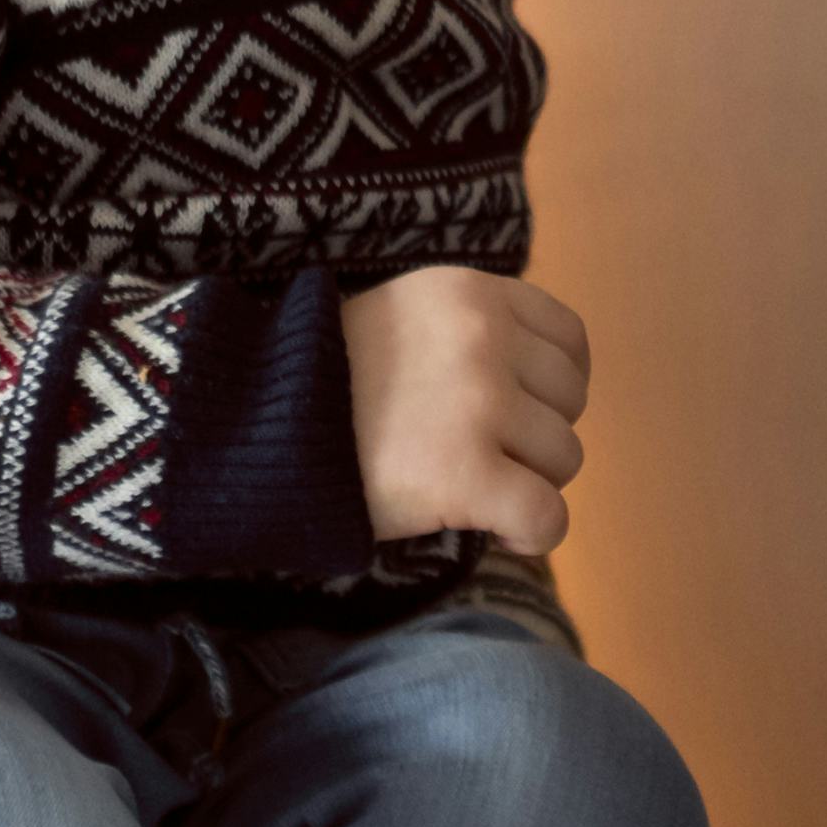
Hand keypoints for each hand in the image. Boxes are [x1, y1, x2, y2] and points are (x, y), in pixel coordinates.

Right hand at [340, 264, 588, 555]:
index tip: (522, 415)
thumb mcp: (402, 320)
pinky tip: (499, 533)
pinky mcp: (465, 472)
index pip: (570, 339)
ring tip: (474, 489)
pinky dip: (532, 534)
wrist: (256, 431)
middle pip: (570, 403)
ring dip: (530, 483)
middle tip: (482, 457)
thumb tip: (543, 382)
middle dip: (536, 437)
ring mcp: (478, 403)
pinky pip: (547, 517)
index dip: (555, 387)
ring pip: (565, 460)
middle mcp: (483, 337)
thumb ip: (469, 331)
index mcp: (470, 292)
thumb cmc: (327, 388)